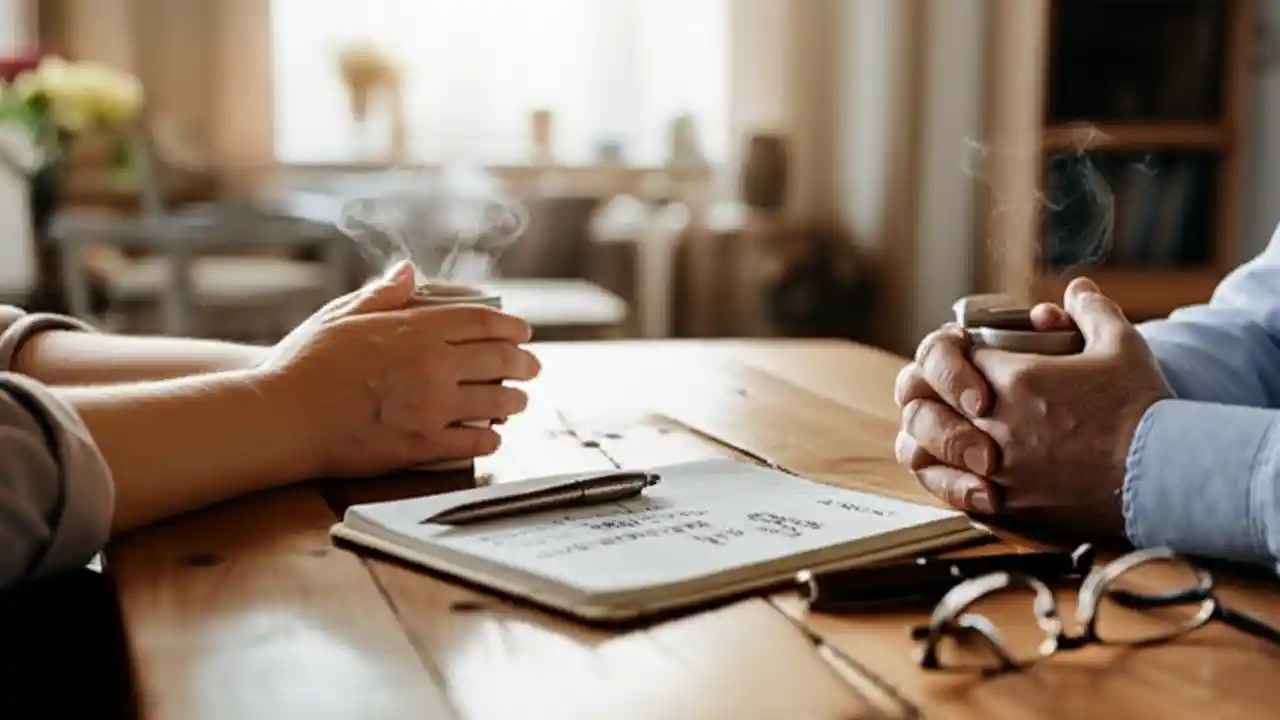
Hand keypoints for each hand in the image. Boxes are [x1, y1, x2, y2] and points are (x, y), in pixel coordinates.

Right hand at [262, 261, 540, 476]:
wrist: (282, 416)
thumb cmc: (305, 364)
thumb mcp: (341, 315)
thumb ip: (382, 295)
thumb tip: (409, 271)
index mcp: (415, 328)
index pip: (483, 322)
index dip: (512, 326)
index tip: (524, 332)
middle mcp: (432, 364)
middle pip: (499, 360)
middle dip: (524, 363)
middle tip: (533, 367)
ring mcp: (431, 405)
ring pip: (496, 402)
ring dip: (514, 401)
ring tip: (518, 402)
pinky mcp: (423, 444)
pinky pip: (474, 441)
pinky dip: (490, 438)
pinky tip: (492, 436)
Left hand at [896, 278, 1171, 538]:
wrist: (1165, 474)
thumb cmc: (1142, 408)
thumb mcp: (1121, 344)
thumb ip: (1090, 311)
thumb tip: (1076, 291)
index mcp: (1011, 377)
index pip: (946, 354)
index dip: (949, 354)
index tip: (965, 357)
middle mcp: (993, 422)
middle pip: (920, 401)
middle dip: (927, 393)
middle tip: (946, 397)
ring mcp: (995, 466)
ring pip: (921, 449)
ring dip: (927, 438)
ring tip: (944, 435)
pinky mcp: (1006, 503)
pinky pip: (949, 491)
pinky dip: (946, 480)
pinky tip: (960, 473)